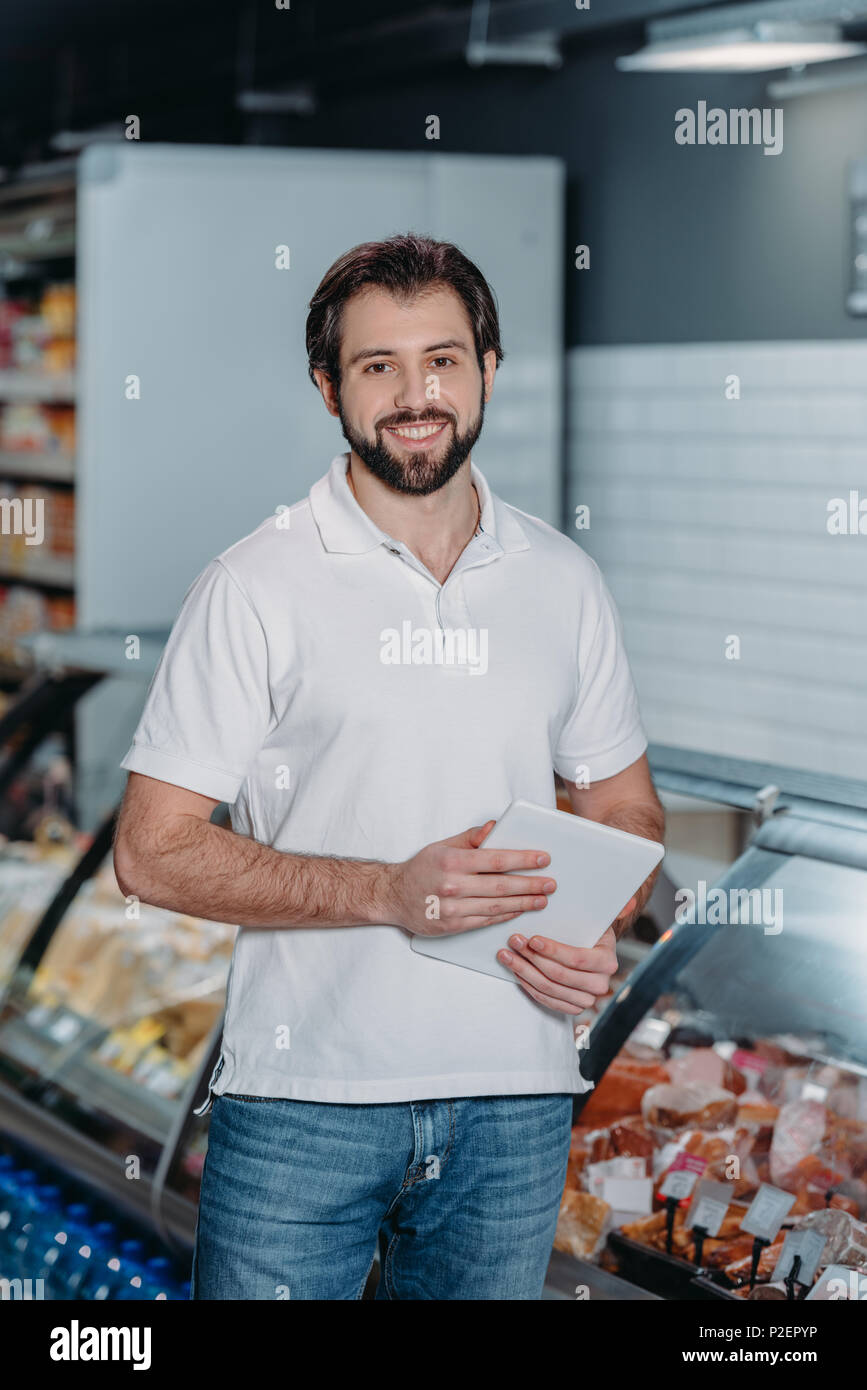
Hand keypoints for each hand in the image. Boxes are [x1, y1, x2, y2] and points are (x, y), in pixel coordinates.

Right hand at [382, 819, 556, 936]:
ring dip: (523, 903)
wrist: (393, 896)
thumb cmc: (421, 869)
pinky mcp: (453, 926)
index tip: (543, 859)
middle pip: (501, 885)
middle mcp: (453, 886)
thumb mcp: (442, 846)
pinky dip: (506, 915)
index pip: (496, 860)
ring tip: (542, 899)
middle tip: (551, 884)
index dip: (523, 859)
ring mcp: (453, 909)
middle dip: (530, 884)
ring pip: (497, 906)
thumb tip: (494, 827)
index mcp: (452, 861)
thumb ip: (470, 838)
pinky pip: (486, 920)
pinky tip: (519, 910)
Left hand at [497, 921, 621, 1015]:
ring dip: (524, 971)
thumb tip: (631, 899)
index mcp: (608, 962)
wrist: (590, 953)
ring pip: (549, 988)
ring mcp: (585, 999)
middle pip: (560, 975)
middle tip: (514, 941)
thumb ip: (613, 909)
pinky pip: (545, 1000)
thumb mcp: (599, 919)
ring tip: (507, 954)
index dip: (553, 950)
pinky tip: (515, 970)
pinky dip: (527, 985)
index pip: (577, 959)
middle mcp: (600, 984)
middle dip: (533, 958)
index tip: (533, 939)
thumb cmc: (590, 933)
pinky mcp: (571, 1007)